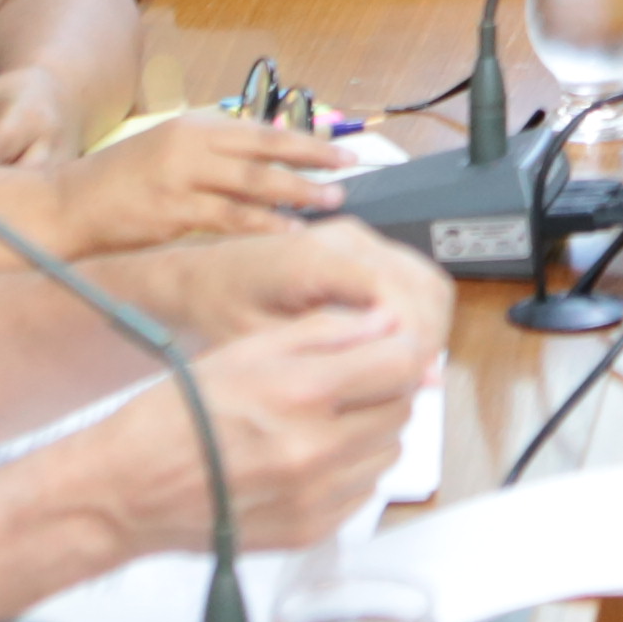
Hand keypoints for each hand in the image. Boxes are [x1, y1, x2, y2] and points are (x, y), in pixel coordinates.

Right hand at [61, 109, 349, 253]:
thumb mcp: (168, 152)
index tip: (337, 149)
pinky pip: (230, 218)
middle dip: (313, 159)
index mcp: (193, 126)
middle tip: (349, 170)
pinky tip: (290, 232)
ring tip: (332, 201)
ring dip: (298, 193)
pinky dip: (264, 224)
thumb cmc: (121, 183)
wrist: (67, 204)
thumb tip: (265, 162)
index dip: (303, 139)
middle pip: (266, 149)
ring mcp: (182, 177)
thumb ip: (212, 154)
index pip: (260, 129)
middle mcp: (190, 144)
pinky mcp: (173, 210)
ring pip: (254, 183)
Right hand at [76, 296, 429, 560]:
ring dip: (368, 434)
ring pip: (388, 453)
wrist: (129, 492)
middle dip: (381, 392)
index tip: (390, 350)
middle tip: (342, 388)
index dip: (401, 351)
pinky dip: (348, 474)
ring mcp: (316, 497)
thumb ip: (325, 333)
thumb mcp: (245, 350)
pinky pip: (363, 493)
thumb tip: (386, 325)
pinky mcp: (311, 531)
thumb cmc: (175, 418)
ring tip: (318, 426)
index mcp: (302, 393)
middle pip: (401, 410)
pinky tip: (306, 462)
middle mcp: (316, 449)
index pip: (402, 364)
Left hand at [140, 217, 457, 367]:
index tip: (413, 385)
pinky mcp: (359, 246)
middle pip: (427, 288)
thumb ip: (345, 358)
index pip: (404, 299)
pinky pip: (409, 280)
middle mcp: (349, 237)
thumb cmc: (219, 311)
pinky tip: (393, 350)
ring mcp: (358, 237)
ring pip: (427, 283)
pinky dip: (414, 317)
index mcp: (320, 258)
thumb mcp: (270, 346)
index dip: (418, 347)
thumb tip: (418, 378)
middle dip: (428, 340)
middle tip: (412, 385)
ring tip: (404, 372)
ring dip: (426, 329)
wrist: (193, 276)